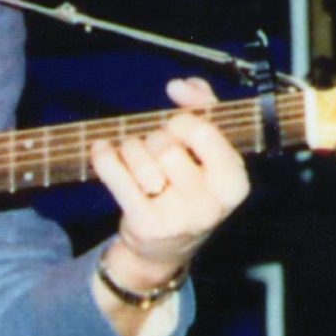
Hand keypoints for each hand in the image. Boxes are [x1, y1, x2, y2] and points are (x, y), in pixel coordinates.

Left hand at [88, 77, 250, 290]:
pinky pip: (116, 175)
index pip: (204, 132)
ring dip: (130, 148)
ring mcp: (178, 219)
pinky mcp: (146, 226)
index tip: (176, 125)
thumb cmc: (189, 189)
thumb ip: (204, 109)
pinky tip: (101, 150)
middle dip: (154, 138)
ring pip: (140, 156)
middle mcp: (211, 205)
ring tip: (135, 160)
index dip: (183, 121)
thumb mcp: (209, 154)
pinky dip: (104, 156)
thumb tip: (182, 85)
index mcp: (234, 183)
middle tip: (154, 150)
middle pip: (168, 144)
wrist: (166, 250)